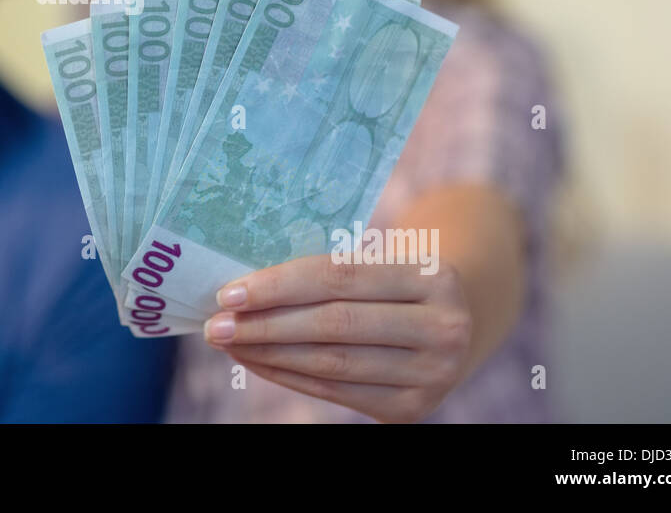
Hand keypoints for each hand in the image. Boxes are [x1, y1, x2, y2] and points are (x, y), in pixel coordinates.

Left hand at [204, 254, 471, 422]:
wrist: (452, 322)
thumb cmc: (394, 282)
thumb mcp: (379, 262)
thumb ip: (328, 271)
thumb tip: (244, 289)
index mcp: (433, 275)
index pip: (339, 277)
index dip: (279, 285)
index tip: (229, 291)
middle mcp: (442, 327)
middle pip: (333, 324)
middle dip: (266, 324)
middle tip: (217, 323)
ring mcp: (431, 374)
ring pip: (331, 363)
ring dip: (270, 354)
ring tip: (230, 343)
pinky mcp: (411, 409)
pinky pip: (335, 392)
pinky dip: (289, 376)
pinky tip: (258, 362)